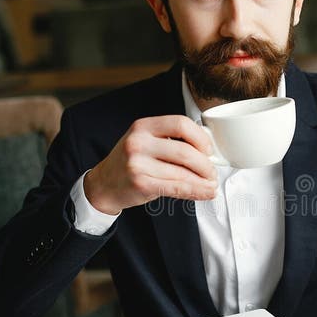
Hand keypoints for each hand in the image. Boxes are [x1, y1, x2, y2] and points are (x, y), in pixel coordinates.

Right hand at [84, 115, 217, 213]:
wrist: (104, 184)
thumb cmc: (130, 162)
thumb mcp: (145, 141)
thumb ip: (170, 140)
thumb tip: (207, 150)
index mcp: (143, 126)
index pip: (180, 123)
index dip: (200, 137)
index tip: (208, 149)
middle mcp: (139, 142)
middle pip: (185, 151)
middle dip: (205, 164)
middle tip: (212, 172)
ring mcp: (138, 163)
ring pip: (182, 172)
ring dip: (203, 181)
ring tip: (211, 184)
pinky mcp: (141, 184)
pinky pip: (176, 188)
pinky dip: (196, 191)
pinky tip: (205, 192)